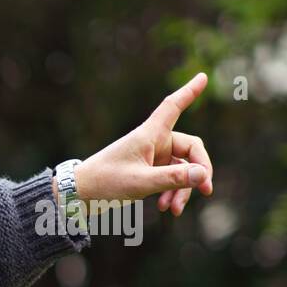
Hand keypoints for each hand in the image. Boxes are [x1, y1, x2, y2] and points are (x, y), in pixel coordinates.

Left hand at [71, 71, 213, 214]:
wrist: (79, 197)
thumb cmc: (105, 183)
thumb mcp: (140, 182)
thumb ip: (173, 179)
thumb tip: (202, 175)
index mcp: (149, 135)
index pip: (172, 107)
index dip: (189, 92)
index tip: (203, 76)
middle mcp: (153, 142)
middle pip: (190, 149)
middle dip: (198, 171)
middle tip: (207, 190)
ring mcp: (152, 158)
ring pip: (182, 169)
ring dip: (183, 189)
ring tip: (174, 209)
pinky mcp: (148, 172)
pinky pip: (170, 180)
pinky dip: (171, 192)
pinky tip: (165, 208)